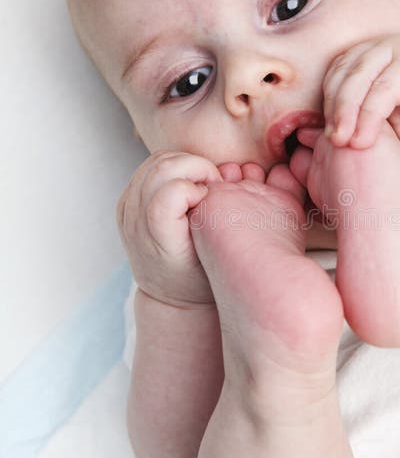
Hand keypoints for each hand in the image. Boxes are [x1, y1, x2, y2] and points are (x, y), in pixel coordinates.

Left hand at [116, 150, 222, 306]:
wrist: (169, 296)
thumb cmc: (200, 280)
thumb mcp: (216, 260)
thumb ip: (214, 224)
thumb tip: (212, 186)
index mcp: (159, 240)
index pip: (170, 193)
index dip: (196, 185)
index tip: (211, 197)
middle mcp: (136, 224)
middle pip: (161, 168)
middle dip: (196, 165)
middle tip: (213, 183)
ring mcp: (127, 211)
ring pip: (155, 161)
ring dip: (184, 162)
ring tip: (201, 183)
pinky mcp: (126, 202)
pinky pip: (148, 167)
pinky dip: (172, 166)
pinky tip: (187, 183)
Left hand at [322, 33, 399, 148]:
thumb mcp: (395, 120)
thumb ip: (367, 121)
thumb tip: (335, 138)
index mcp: (373, 55)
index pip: (336, 76)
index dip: (326, 105)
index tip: (323, 137)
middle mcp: (382, 46)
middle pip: (340, 75)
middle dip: (331, 111)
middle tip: (330, 143)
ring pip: (357, 79)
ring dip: (345, 114)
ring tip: (342, 143)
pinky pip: (382, 90)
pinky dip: (368, 116)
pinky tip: (364, 139)